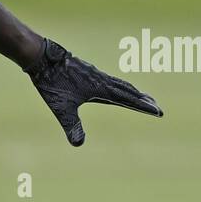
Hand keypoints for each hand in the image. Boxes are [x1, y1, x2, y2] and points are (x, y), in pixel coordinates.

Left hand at [25, 38, 162, 146]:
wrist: (42, 57)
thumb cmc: (51, 82)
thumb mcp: (61, 108)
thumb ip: (72, 125)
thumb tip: (79, 144)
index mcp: (100, 88)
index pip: (127, 99)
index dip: (143, 106)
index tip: (158, 111)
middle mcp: (101, 80)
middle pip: (128, 91)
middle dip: (142, 100)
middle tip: (157, 107)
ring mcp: (95, 74)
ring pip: (119, 84)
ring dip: (132, 91)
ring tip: (142, 97)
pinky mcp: (87, 71)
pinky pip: (109, 79)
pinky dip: (119, 85)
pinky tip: (114, 87)